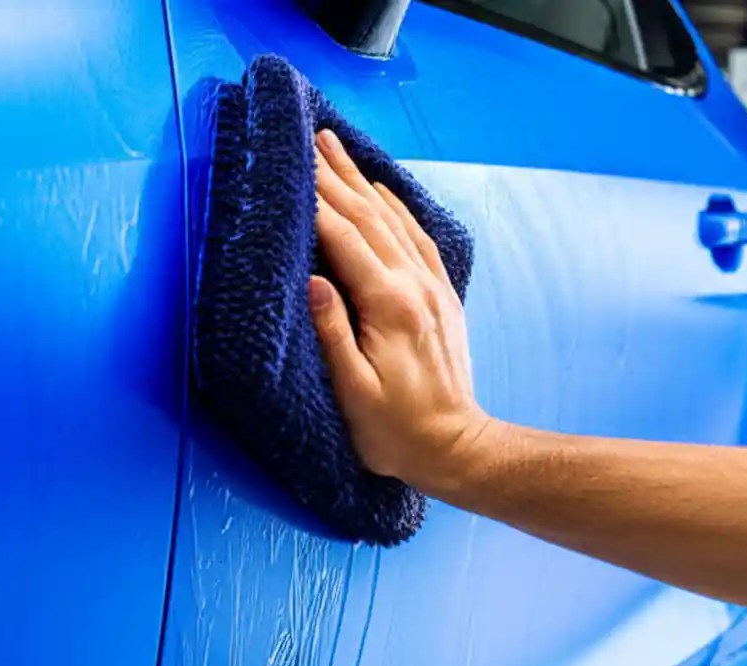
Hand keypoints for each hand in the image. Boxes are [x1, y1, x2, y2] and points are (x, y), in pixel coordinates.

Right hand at [309, 129, 489, 490]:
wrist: (456, 447)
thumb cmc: (395, 431)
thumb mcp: (352, 392)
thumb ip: (332, 333)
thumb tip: (312, 279)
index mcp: (389, 306)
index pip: (344, 239)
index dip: (315, 200)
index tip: (290, 165)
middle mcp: (415, 286)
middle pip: (369, 217)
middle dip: (336, 175)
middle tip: (309, 137)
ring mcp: (432, 287)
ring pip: (393, 219)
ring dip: (362, 181)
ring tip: (336, 149)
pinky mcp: (441, 296)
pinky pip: (417, 237)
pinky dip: (396, 206)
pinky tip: (380, 190)